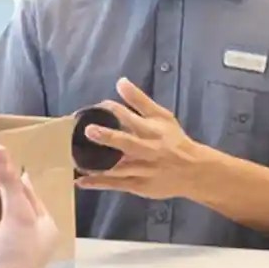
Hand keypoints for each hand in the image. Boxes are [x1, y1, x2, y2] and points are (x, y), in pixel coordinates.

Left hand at [74, 77, 202, 199]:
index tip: (99, 105)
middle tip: (89, 130)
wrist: (193, 172)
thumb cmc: (173, 140)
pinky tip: (80, 180)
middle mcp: (147, 151)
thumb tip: (120, 81)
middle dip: (109, 138)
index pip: (132, 118)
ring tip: (75, 158)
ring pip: (117, 168)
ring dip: (96, 164)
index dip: (114, 110)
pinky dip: (97, 183)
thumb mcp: (162, 117)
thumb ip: (140, 101)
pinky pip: (115, 185)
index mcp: (152, 132)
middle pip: (127, 144)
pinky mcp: (137, 186)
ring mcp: (141, 170)